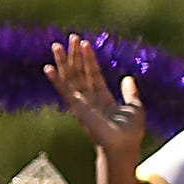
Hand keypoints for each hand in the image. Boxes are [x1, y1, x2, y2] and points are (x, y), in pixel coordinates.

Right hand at [43, 36, 144, 157]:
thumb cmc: (130, 132)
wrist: (123, 146)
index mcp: (103, 100)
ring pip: (70, 78)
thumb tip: (127, 77)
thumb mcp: (135, 107)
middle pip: (80, 73)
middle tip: (71, 37)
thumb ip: (130, 92)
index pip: (93, 75)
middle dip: (75, 56)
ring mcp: (82, 104)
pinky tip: (47, 68)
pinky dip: (56, 80)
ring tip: (57, 45)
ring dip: (63, 62)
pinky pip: (64, 91)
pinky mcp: (77, 108)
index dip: (90, 59)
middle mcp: (90, 100)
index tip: (85, 43)